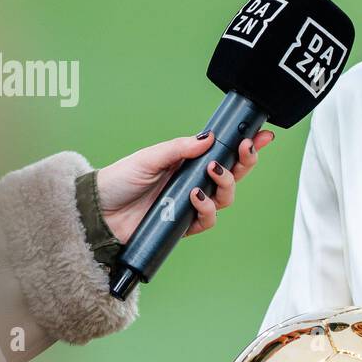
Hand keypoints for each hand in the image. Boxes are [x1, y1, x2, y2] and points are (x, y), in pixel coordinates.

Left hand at [95, 129, 273, 244]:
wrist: (99, 211)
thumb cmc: (120, 180)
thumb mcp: (149, 157)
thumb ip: (179, 148)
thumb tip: (209, 138)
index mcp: (188, 163)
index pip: (224, 153)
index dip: (245, 147)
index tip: (262, 135)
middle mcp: (194, 183)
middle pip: (233, 175)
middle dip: (245, 162)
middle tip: (244, 150)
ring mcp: (191, 205)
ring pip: (225, 198)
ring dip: (225, 184)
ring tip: (211, 172)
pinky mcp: (184, 225)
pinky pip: (207, 220)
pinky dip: (206, 208)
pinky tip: (195, 197)